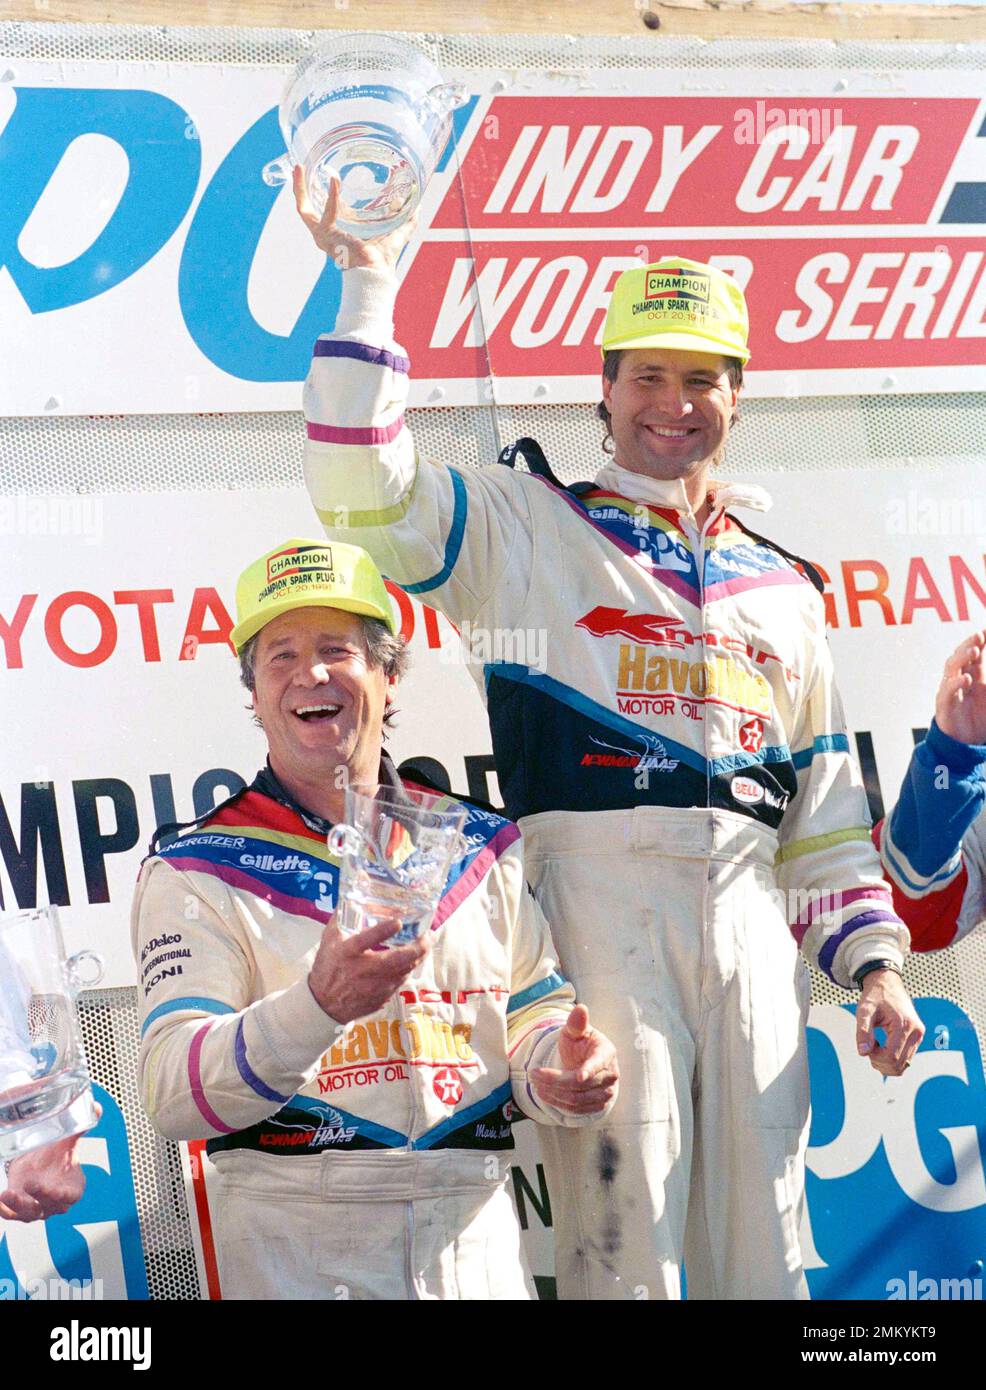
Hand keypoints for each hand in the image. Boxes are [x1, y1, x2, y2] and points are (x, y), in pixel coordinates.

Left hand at [0, 1103, 100, 1221]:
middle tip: (32, 1184)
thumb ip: (78, 1129)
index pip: (71, 1196)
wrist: (38, 1166)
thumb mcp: (66, 1143)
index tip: (58, 1191)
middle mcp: (55, 1203)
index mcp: (72, 1189)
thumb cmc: (57, 1156)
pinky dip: (3, 1210)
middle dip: (40, 1196)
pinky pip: (10, 1214)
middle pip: (49, 1205)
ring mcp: (37, 1209)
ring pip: (28, 1213)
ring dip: (18, 1205)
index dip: (64, 1195)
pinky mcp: (18, 1210)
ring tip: (7, 1194)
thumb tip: (95, 1107)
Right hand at [293, 164, 417, 274]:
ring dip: (299, 188)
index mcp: (338, 231)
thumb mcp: (395, 233)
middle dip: (299, 187)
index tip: (327, 172)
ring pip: (303, 209)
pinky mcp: (326, 236)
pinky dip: (330, 197)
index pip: (323, 209)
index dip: (322, 191)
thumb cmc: (382, 260)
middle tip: (298, 167)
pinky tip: (334, 181)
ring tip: (298, 168)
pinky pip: (324, 212)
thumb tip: (417, 204)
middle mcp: (326, 234)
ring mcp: (323, 236)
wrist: (377, 273)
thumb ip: (406, 219)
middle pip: (305, 208)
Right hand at [308, 915, 429, 1023]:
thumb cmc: (327, 968)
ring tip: (425, 945)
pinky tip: (412, 961)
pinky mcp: (381, 997)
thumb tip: (351, 895)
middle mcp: (362, 971)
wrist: (324, 1004)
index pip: (366, 940)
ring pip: (404, 971)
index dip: (383, 931)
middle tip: (429, 935)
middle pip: (396, 960)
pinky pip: (400, 981)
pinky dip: (407, 969)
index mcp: (348, 953)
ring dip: (417, 958)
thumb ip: (340, 918)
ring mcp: (374, 987)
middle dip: (417, 948)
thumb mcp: (329, 940)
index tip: (398, 922)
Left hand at [530, 1005, 619, 1114]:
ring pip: (576, 1100)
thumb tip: (581, 1008)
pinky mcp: (597, 1106)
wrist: (586, 1061)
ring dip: (553, 1093)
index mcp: (606, 1053)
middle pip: (580, 1085)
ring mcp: (606, 1093)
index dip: (588, 1070)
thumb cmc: (581, 1043)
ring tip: (535, 1083)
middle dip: (554, 1080)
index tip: (577, 1076)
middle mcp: (610, 1075)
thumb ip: (576, 1022)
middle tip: (533, 1074)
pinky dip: (557, 1103)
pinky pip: (576, 1110)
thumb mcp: (575, 1031)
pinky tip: (544, 1093)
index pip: (598, 1064)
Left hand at [856, 972, 923, 1076]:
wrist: (887, 983)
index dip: (875, 1058)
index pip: (891, 1057)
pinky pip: (906, 1058)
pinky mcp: (917, 1037)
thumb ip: (863, 1031)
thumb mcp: (864, 1011)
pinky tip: (883, 1046)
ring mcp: (919, 1035)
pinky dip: (893, 1059)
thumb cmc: (875, 996)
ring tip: (875, 1046)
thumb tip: (863, 1053)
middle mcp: (916, 1032)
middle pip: (899, 1064)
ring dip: (887, 1062)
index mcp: (904, 1025)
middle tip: (869, 1047)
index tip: (866, 1046)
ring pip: (904, 1065)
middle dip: (880, 1062)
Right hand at [935, 629, 985, 745]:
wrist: (966, 745)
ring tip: (974, 651)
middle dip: (969, 643)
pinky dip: (956, 684)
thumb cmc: (980, 720)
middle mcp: (960, 678)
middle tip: (980, 635)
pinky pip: (947, 691)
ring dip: (961, 657)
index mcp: (973, 674)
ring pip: (951, 668)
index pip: (974, 652)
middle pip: (961, 655)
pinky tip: (967, 679)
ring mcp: (950, 690)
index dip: (980, 640)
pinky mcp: (944, 705)